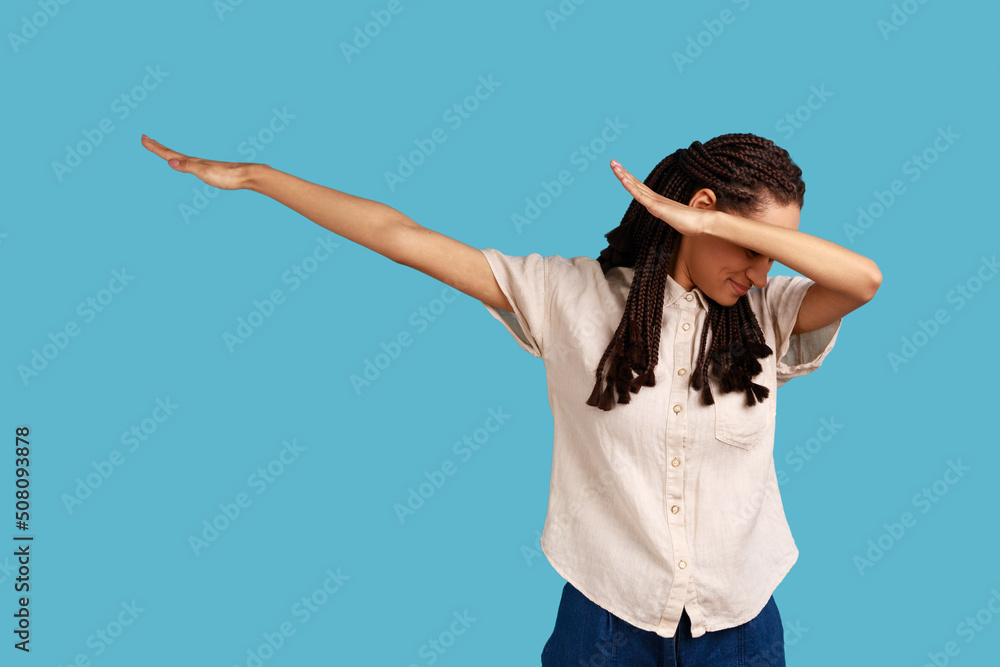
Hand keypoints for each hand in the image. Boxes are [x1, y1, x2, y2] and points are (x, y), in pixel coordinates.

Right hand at [141, 135, 257, 189]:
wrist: (246, 175)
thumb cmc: (226, 175)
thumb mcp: (204, 172)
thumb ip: (187, 166)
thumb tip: (169, 161)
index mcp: (192, 162)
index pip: (169, 154)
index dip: (155, 147)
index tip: (143, 138)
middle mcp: (195, 161)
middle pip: (172, 153)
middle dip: (158, 146)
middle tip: (145, 138)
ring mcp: (203, 165)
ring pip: (181, 158)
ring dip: (168, 153)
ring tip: (161, 149)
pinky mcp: (210, 170)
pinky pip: (190, 163)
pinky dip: (182, 161)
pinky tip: (185, 163)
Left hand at [609, 159, 707, 235]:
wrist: (704, 223)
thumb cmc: (693, 224)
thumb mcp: (677, 220)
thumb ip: (673, 217)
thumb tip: (675, 219)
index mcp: (658, 201)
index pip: (640, 188)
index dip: (630, 179)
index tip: (620, 171)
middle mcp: (655, 198)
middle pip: (635, 183)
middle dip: (623, 172)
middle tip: (612, 162)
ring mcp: (656, 201)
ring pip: (635, 187)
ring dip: (623, 175)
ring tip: (613, 165)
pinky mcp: (657, 207)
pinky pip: (640, 196)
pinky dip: (630, 187)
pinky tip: (622, 179)